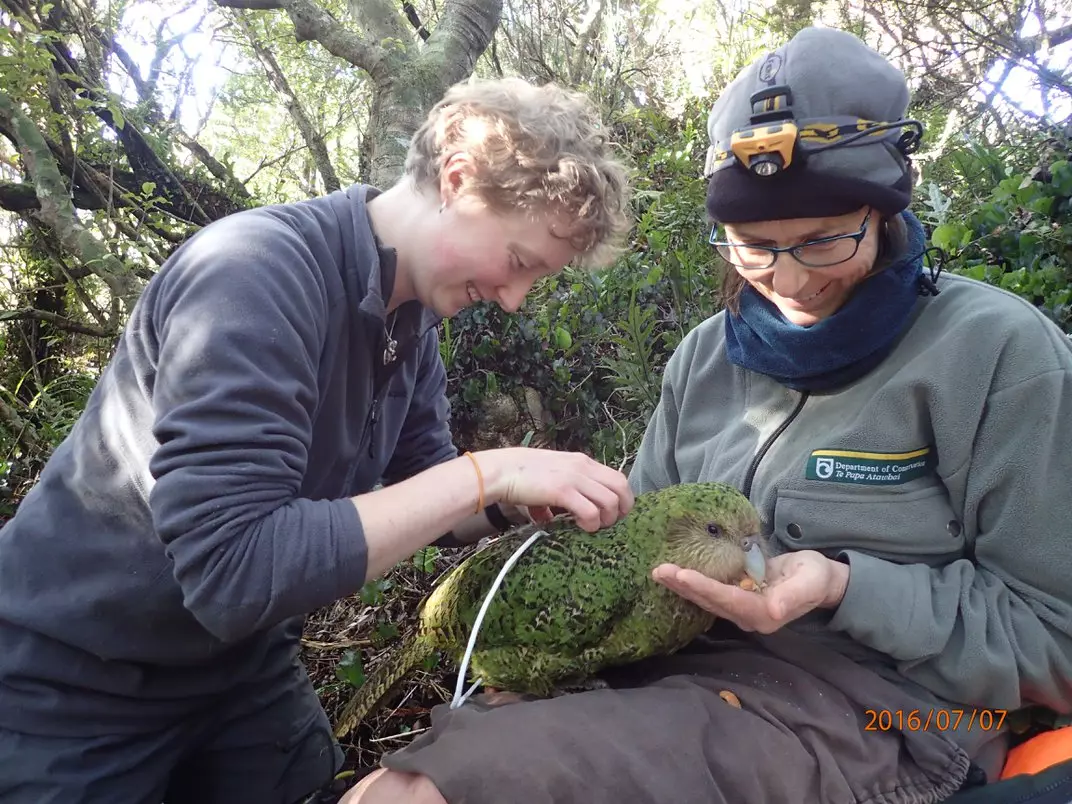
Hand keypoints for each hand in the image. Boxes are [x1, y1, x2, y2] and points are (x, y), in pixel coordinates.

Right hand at [476, 448, 633, 531]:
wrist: (501, 471)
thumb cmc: (520, 475)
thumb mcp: (547, 478)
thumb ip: (555, 495)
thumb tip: (548, 517)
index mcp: (582, 462)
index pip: (617, 478)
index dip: (622, 498)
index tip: (614, 513)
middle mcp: (583, 467)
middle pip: (621, 487)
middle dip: (622, 509)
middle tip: (610, 523)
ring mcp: (574, 478)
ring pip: (610, 501)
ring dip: (607, 519)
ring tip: (594, 527)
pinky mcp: (563, 491)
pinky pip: (590, 511)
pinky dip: (591, 523)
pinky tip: (581, 527)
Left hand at [652, 550, 848, 633]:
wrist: (819, 580)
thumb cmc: (816, 577)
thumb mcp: (811, 582)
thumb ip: (793, 596)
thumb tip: (774, 610)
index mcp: (763, 614)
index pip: (728, 601)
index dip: (705, 589)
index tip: (683, 576)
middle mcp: (747, 616)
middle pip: (710, 602)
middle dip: (684, 587)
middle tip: (660, 572)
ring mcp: (740, 608)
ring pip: (706, 598)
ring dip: (682, 586)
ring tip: (660, 572)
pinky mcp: (737, 597)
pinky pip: (710, 591)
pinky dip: (691, 582)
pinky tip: (675, 573)